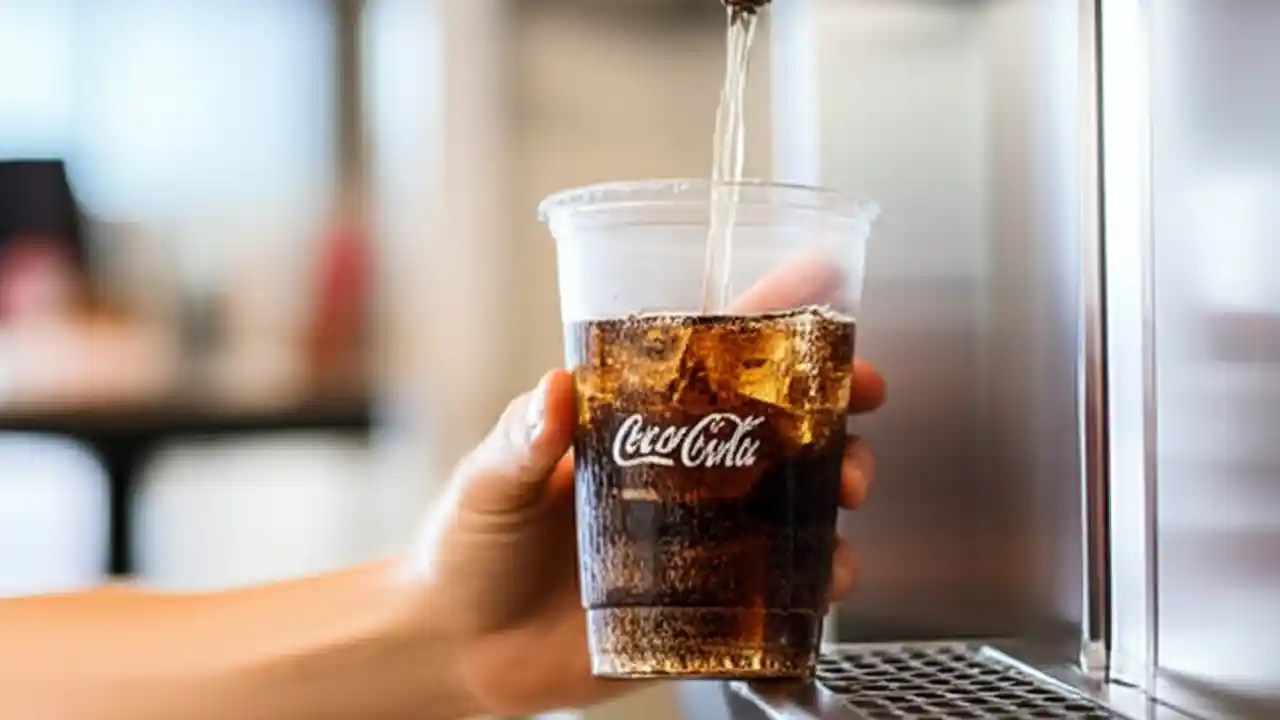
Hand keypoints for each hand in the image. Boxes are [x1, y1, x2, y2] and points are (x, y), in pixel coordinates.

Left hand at [403, 265, 884, 717]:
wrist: (459, 650)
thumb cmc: (467, 552)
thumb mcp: (488, 483)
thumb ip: (519, 440)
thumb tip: (553, 390)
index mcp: (634, 430)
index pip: (711, 360)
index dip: (773, 320)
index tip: (826, 283)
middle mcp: (678, 479)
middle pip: (777, 428)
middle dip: (834, 406)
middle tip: (860, 399)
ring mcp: (698, 542)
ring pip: (794, 503)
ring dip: (837, 487)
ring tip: (847, 492)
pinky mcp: (704, 606)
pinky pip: (778, 588)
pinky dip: (818, 578)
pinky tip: (828, 574)